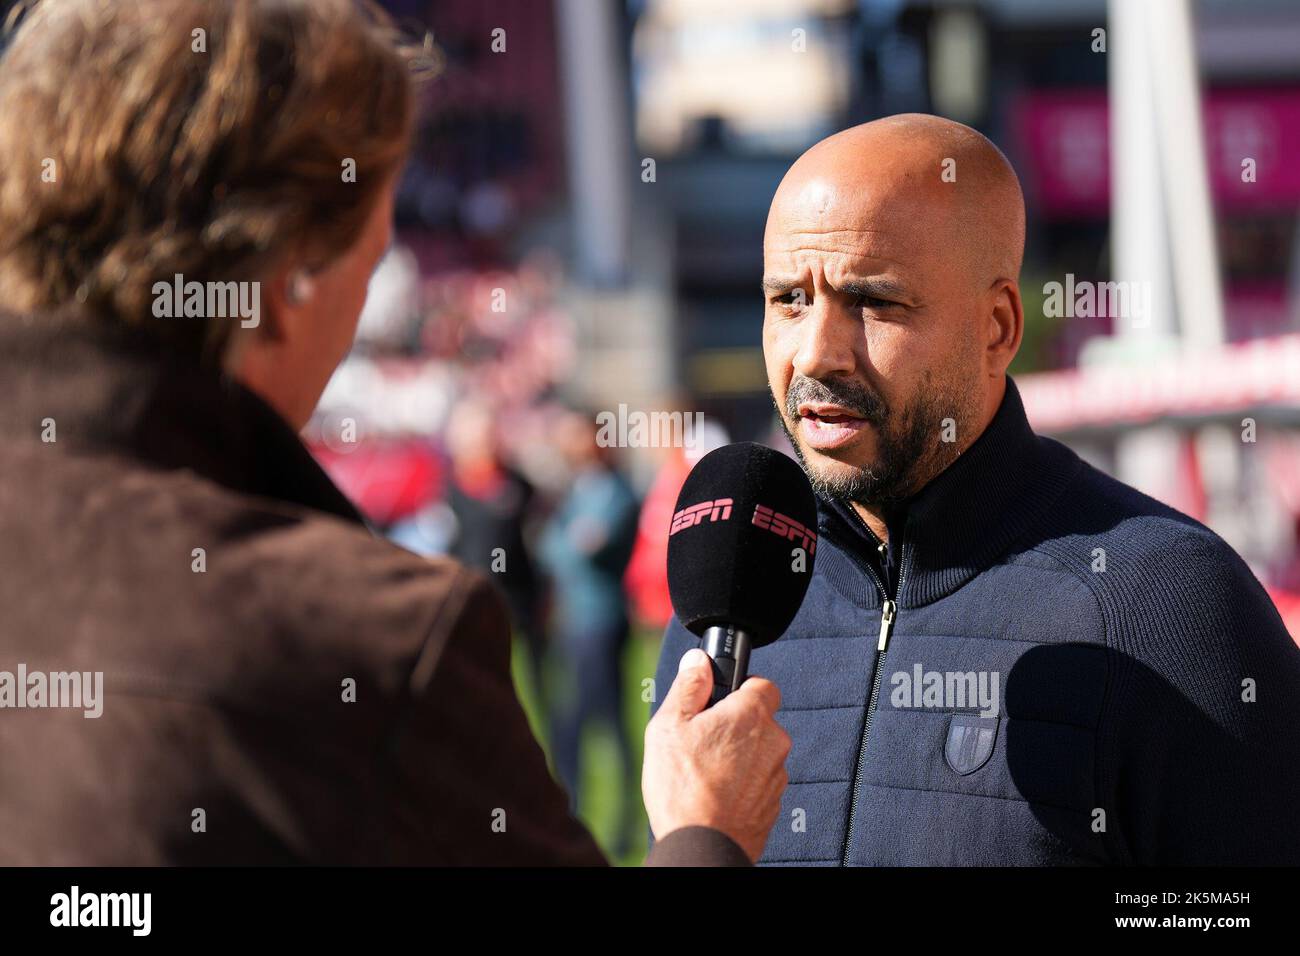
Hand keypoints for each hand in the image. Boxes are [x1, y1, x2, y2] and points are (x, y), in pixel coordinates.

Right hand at [642, 648, 790, 861]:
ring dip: (739, 757)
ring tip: (705, 774)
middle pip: (759, 721)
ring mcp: (776, 776)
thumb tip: (698, 660)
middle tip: (702, 742)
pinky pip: (759, 782)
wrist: (702, 847)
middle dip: (735, 727)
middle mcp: (773, 742)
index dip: (740, 689)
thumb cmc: (682, 788)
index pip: (762, 684)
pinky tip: (716, 795)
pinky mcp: (774, 804)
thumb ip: (688, 687)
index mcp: (750, 715)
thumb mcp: (669, 726)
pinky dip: (742, 785)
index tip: (719, 702)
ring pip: (759, 753)